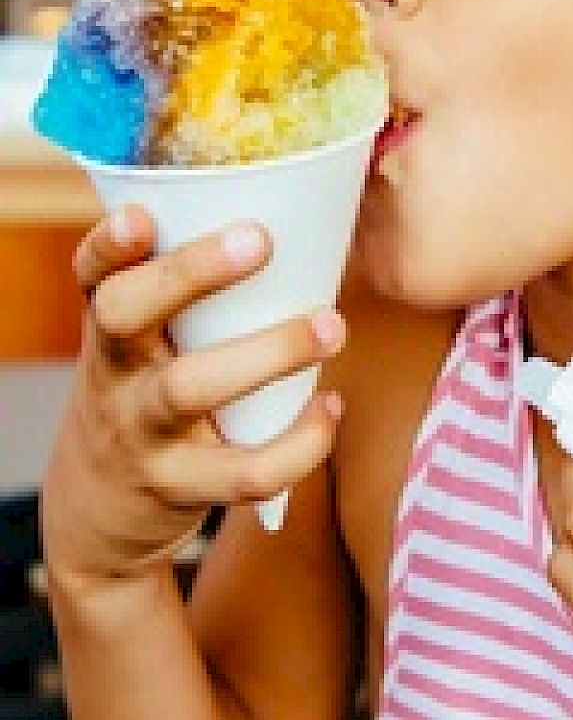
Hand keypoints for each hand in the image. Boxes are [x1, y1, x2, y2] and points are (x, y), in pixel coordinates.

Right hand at [40, 206, 344, 588]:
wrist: (103, 506)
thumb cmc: (153, 388)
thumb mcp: (149, 338)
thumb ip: (193, 287)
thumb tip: (302, 213)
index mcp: (112, 324)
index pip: (94, 273)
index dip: (109, 244)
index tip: (140, 217)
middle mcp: (116, 371)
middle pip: (126, 316)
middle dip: (192, 273)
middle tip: (261, 239)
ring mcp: (143, 431)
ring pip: (191, 388)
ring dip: (272, 352)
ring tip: (331, 325)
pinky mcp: (182, 486)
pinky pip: (244, 472)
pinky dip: (301, 443)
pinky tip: (329, 406)